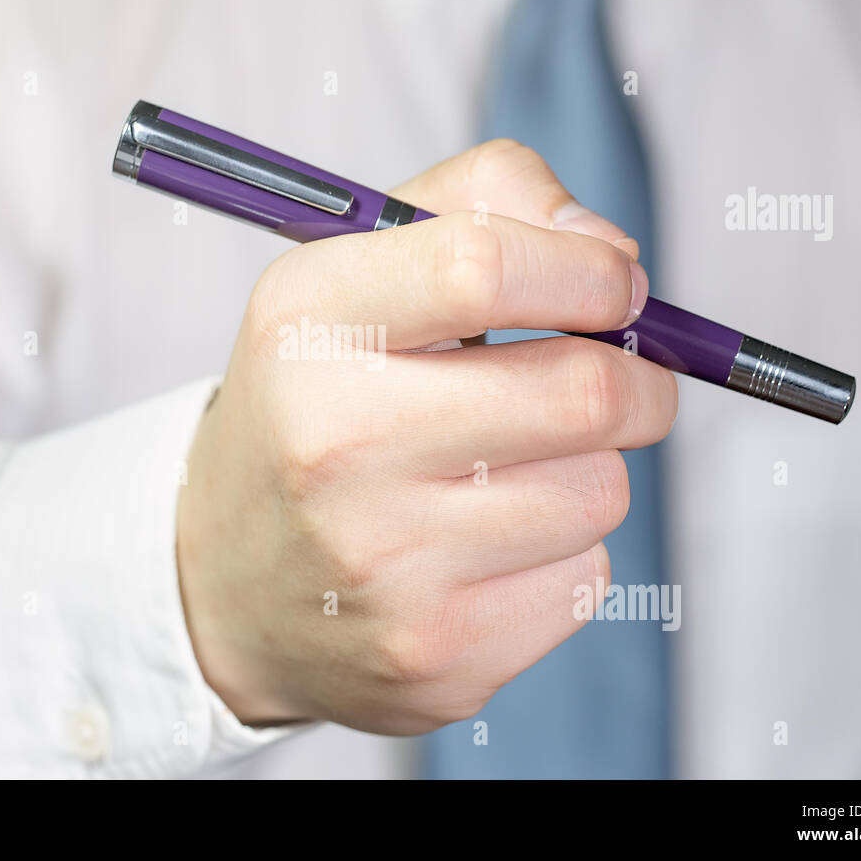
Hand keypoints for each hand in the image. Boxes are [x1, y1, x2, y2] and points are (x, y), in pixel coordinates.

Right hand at [175, 139, 676, 733]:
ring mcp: (384, 566)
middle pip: (584, 392)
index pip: (483, 267)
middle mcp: (334, 447)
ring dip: (585, 472)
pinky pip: (586, 581)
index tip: (614, 284)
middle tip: (616, 376)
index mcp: (308, 329)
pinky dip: (560, 556)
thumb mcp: (352, 275)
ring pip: (601, 493)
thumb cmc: (316, 409)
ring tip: (507, 475)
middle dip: (636, 377)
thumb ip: (483, 202)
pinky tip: (483, 551)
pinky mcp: (437, 658)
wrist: (223, 587)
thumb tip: (614, 253)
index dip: (586, 270)